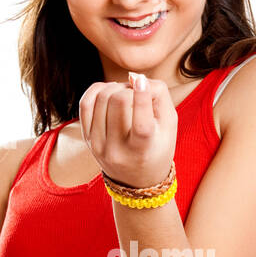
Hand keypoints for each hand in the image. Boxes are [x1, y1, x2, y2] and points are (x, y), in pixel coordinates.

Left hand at [79, 72, 176, 188]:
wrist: (137, 178)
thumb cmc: (158, 145)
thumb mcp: (170, 124)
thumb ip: (160, 96)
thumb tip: (136, 78)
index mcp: (142, 150)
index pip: (141, 124)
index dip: (141, 96)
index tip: (141, 81)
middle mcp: (117, 151)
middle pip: (118, 101)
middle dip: (129, 88)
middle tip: (137, 91)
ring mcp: (98, 145)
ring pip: (101, 98)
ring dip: (116, 87)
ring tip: (126, 93)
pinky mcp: (86, 138)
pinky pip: (85, 103)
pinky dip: (98, 90)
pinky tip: (109, 91)